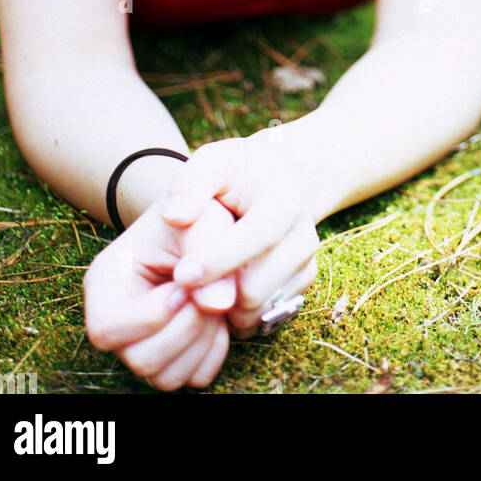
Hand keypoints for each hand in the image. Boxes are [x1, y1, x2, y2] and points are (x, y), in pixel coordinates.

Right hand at [83, 198, 237, 390]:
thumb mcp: (200, 219)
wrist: (205, 225)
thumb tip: (217, 304)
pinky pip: (192, 378)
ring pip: (166, 377)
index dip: (151, 315)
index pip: (107, 329)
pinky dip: (213, 353)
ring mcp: (142, 345)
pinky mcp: (171, 358)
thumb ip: (207, 251)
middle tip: (208, 293)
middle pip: (140, 360)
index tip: (184, 285)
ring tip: (215, 301)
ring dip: (202, 342)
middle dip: (186, 327)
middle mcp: (117, 322)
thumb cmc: (195, 217)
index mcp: (105, 284)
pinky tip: (218, 318)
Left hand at [160, 133, 320, 339]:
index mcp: (284, 201)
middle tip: (183, 282)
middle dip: (215, 290)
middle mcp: (303, 235)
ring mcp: (306, 262)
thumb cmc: (235, 172)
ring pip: (259, 309)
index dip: (218, 261)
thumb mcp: (212, 162)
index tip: (180, 275)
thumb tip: (175, 217)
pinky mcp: (303, 283)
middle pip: (255, 287)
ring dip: (225, 307)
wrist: (275, 179)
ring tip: (201, 283)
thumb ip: (191, 184)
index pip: (256, 238)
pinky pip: (266, 317)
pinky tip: (222, 289)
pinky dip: (239, 313)